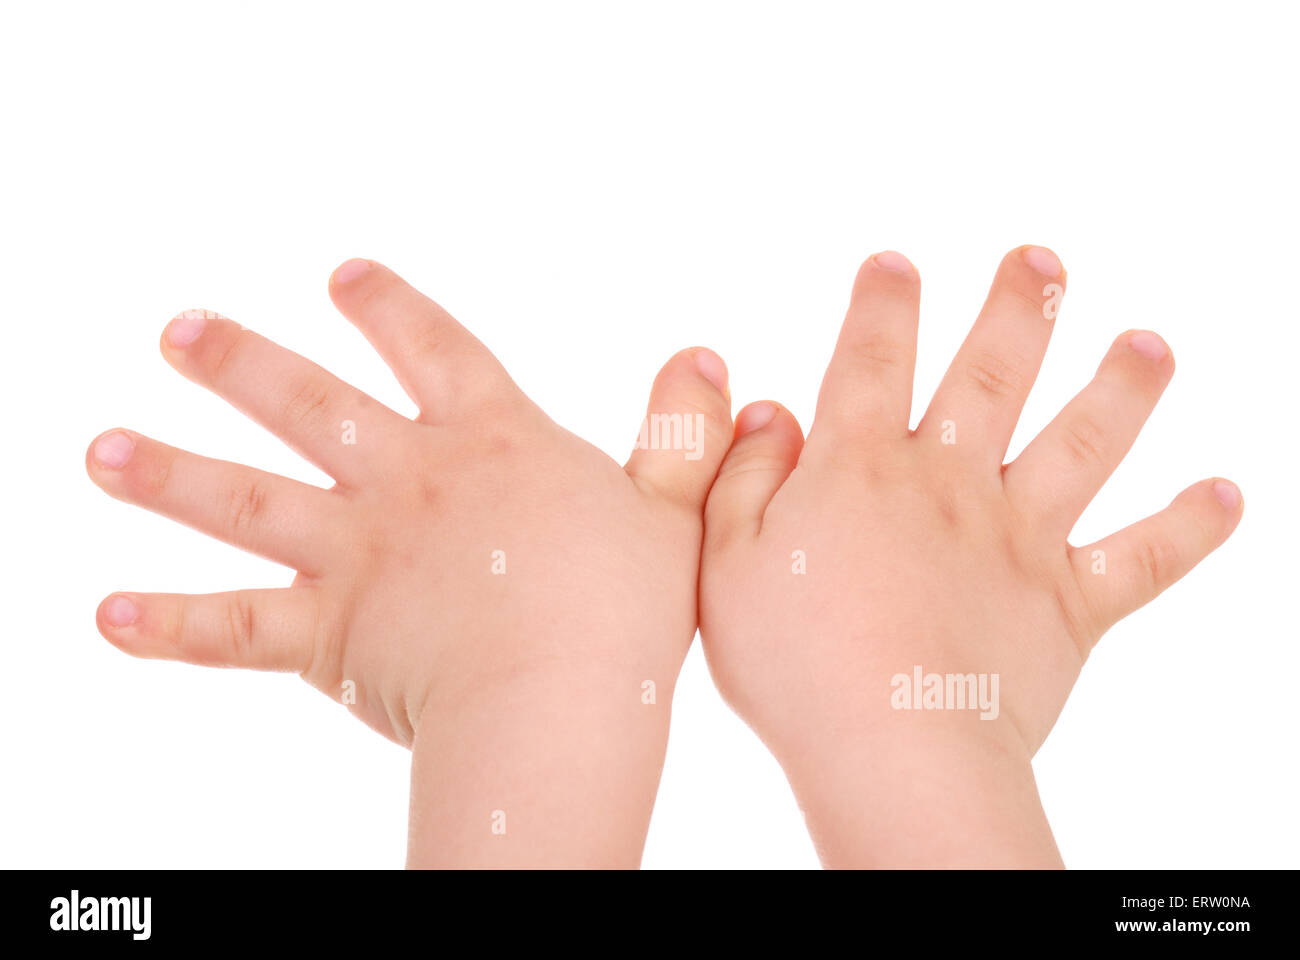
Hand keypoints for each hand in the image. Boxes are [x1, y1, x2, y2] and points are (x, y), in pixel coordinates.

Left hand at [87, 258, 732, 865]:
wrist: (558, 696)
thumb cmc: (626, 611)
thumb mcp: (672, 510)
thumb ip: (681, 435)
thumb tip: (703, 359)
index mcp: (490, 445)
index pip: (432, 349)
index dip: (388, 307)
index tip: (344, 275)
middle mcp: (407, 483)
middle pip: (306, 403)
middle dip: (239, 361)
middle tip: (179, 330)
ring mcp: (356, 553)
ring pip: (244, 500)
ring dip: (168, 472)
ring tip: (101, 449)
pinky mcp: (326, 633)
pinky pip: (233, 628)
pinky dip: (171, 624)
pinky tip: (109, 614)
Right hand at [698, 247, 1241, 866]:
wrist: (892, 752)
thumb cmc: (796, 664)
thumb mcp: (726, 561)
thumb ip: (745, 477)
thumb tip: (769, 412)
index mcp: (860, 471)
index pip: (870, 362)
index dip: (881, 305)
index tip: (895, 262)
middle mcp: (949, 486)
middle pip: (992, 375)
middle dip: (1019, 308)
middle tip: (1041, 259)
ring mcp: (1017, 540)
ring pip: (1083, 444)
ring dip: (1122, 387)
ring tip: (1151, 343)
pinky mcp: (1066, 607)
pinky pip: (1140, 561)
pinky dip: (1186, 529)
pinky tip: (1225, 497)